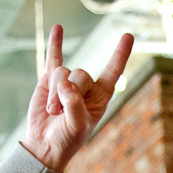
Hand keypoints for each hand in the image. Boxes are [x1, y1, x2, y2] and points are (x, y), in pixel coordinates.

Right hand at [21, 26, 132, 172]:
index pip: (112, 72)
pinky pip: (53, 58)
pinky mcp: (49, 79)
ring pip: (62, 72)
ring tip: (53, 110)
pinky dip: (55, 44)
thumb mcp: (76, 126)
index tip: (128, 35)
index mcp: (100, 97)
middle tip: (60, 113)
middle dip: (67, 93)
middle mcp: (86, 87)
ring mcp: (67, 81)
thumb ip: (73, 104)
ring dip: (53, 94)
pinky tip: (58, 29)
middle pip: (80, 73)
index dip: (120, 54)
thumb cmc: (66, 139)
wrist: (44, 144)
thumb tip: (64, 83)